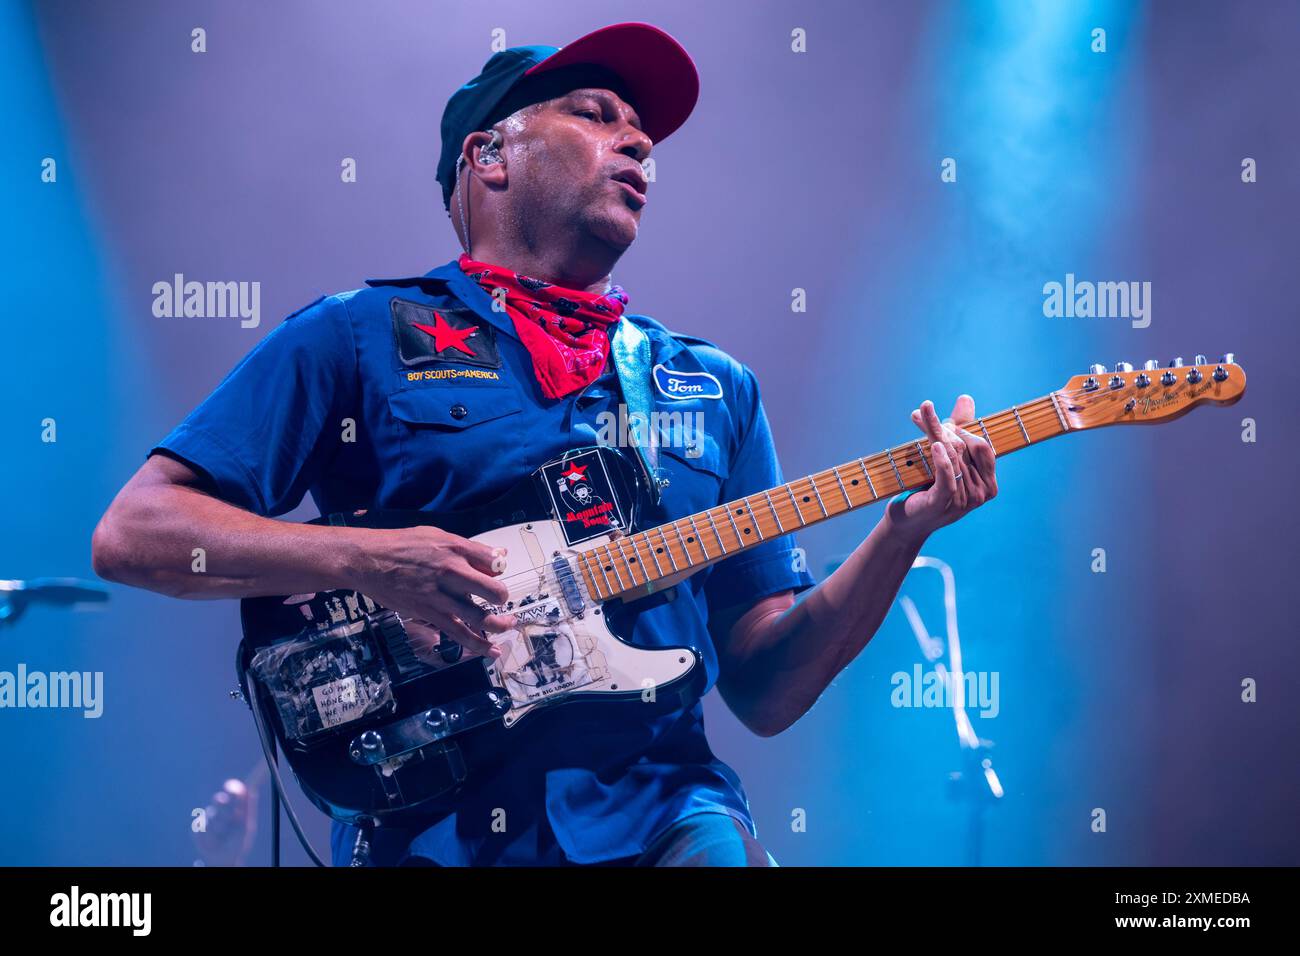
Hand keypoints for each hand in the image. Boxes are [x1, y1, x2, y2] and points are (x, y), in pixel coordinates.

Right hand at [350, 525, 514, 658]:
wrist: (369, 560)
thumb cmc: (401, 545)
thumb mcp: (437, 535)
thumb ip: (468, 548)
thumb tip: (498, 555)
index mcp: (456, 548)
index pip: (493, 560)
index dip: (501, 568)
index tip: (498, 573)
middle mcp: (452, 571)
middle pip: (493, 590)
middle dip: (502, 597)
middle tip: (502, 600)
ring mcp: (441, 595)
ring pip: (480, 616)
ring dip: (499, 624)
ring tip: (507, 624)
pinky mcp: (430, 613)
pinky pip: (459, 633)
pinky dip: (479, 645)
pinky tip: (492, 651)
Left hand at [885, 394, 997, 543]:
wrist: (906, 523)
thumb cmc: (928, 489)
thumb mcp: (946, 459)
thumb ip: (959, 430)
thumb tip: (966, 397)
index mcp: (989, 485)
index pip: (982, 446)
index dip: (963, 429)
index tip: (940, 419)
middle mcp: (980, 494)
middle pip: (965, 449)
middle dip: (944, 428)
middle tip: (924, 414)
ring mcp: (963, 501)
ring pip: (952, 457)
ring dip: (935, 434)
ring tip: (921, 417)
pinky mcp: (942, 503)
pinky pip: (946, 476)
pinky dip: (941, 458)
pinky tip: (935, 444)